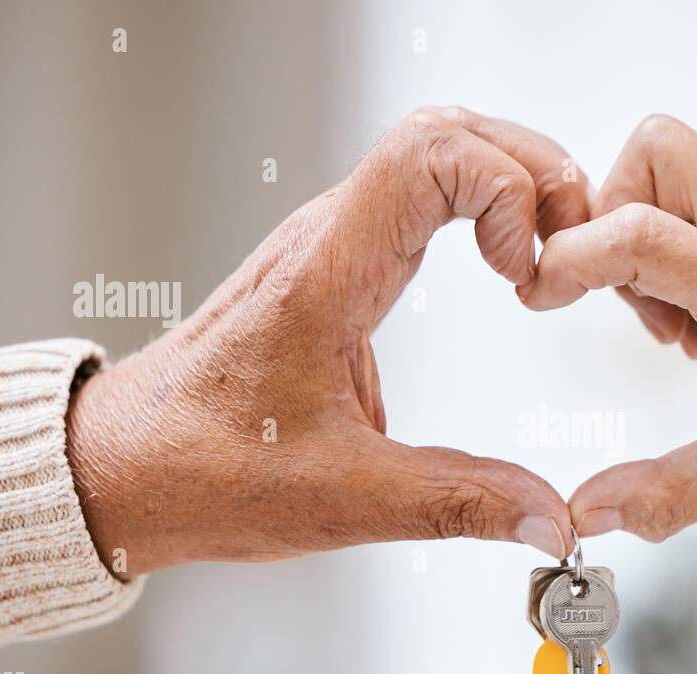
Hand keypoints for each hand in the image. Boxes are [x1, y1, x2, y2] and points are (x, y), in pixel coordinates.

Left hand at [66, 108, 589, 576]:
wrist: (127, 466)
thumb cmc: (203, 469)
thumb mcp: (345, 498)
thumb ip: (460, 504)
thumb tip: (550, 518)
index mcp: (326, 275)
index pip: (431, 155)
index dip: (506, 192)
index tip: (527, 274)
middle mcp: (329, 239)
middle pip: (450, 132)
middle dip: (533, 176)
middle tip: (569, 253)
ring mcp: (334, 244)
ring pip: (439, 151)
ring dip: (513, 186)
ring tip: (549, 260)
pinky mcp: (341, 265)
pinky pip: (425, 194)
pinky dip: (487, 209)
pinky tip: (512, 268)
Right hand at [519, 115, 696, 541]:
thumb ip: (664, 494)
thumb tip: (586, 513)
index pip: (634, 232)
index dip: (569, 258)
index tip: (542, 295)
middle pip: (654, 151)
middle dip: (611, 215)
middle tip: (630, 301)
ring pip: (685, 168)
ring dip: (654, 234)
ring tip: (685, 332)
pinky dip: (694, 245)